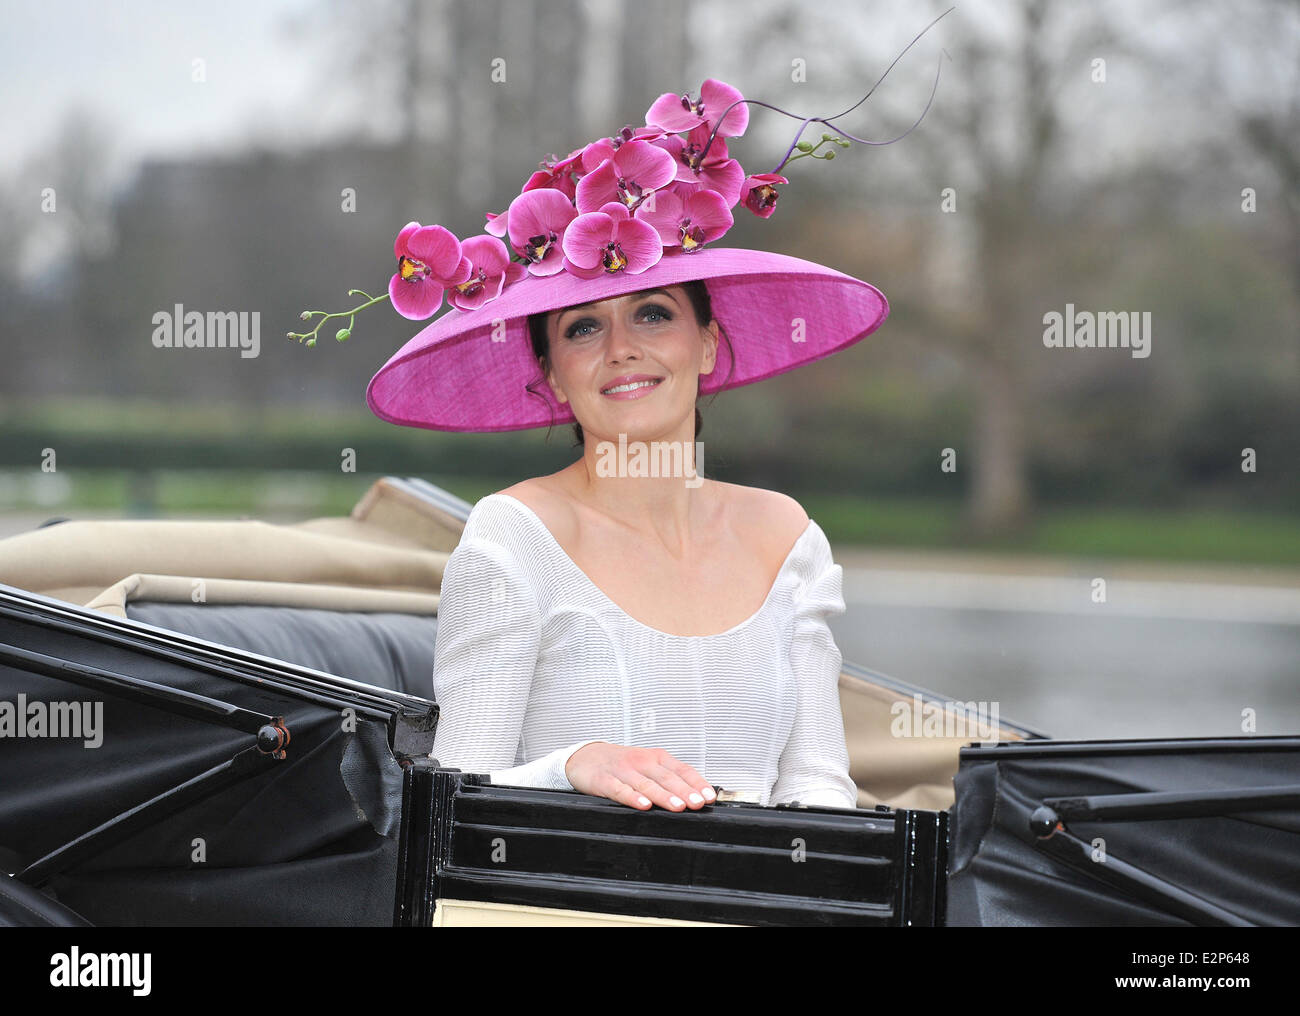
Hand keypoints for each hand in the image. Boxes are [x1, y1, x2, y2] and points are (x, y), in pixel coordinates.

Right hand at [564, 742, 716, 811]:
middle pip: (666, 777)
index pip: (681, 769)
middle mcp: (641, 761)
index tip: (709, 796)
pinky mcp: (604, 780)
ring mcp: (623, 770)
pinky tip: (643, 805)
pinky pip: (620, 790)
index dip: (696, 783)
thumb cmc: (621, 763)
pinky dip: (633, 797)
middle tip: (698, 803)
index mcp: (655, 757)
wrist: (585, 756)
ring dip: (664, 796)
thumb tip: (694, 796)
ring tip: (678, 806)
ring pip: (646, 784)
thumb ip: (667, 778)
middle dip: (684, 791)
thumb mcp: (646, 765)